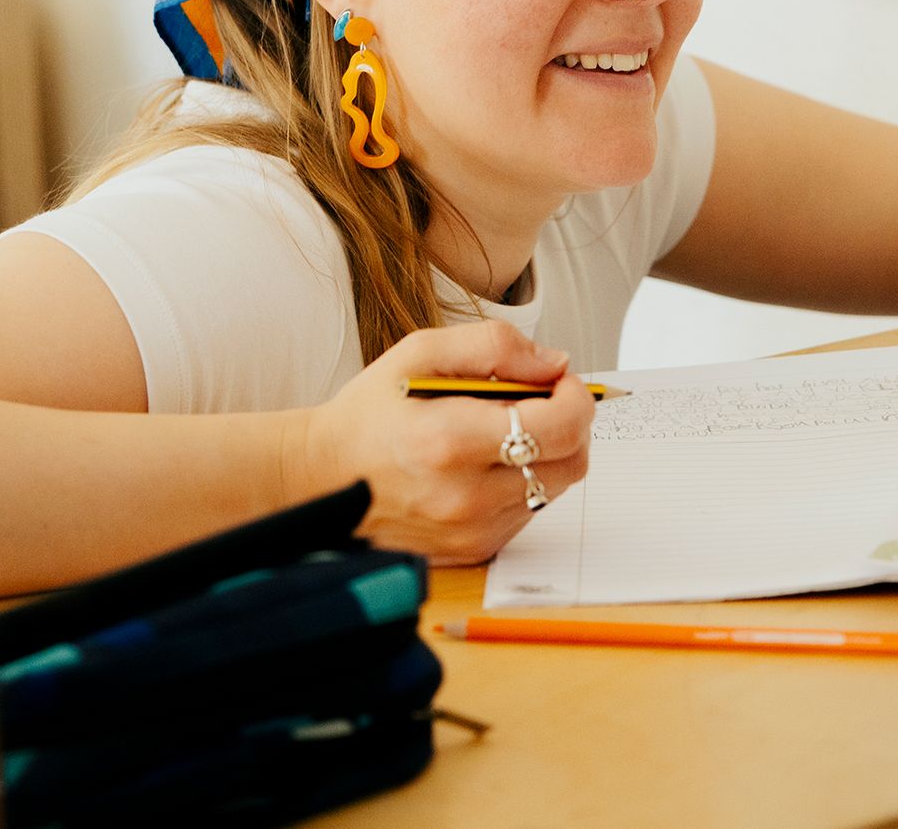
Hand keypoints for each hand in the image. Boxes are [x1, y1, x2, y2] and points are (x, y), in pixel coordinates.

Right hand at [300, 322, 594, 564]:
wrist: (321, 478)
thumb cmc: (368, 415)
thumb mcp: (418, 353)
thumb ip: (492, 347)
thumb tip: (552, 363)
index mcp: (451, 440)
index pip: (560, 426)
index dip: (576, 397)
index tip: (560, 380)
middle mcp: (467, 496)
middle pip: (571, 462)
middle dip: (570, 424)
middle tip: (542, 400)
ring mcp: (472, 530)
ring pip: (554, 487)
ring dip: (547, 454)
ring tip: (504, 432)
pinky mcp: (473, 550)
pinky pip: (528, 512)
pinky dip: (523, 482)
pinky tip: (486, 463)